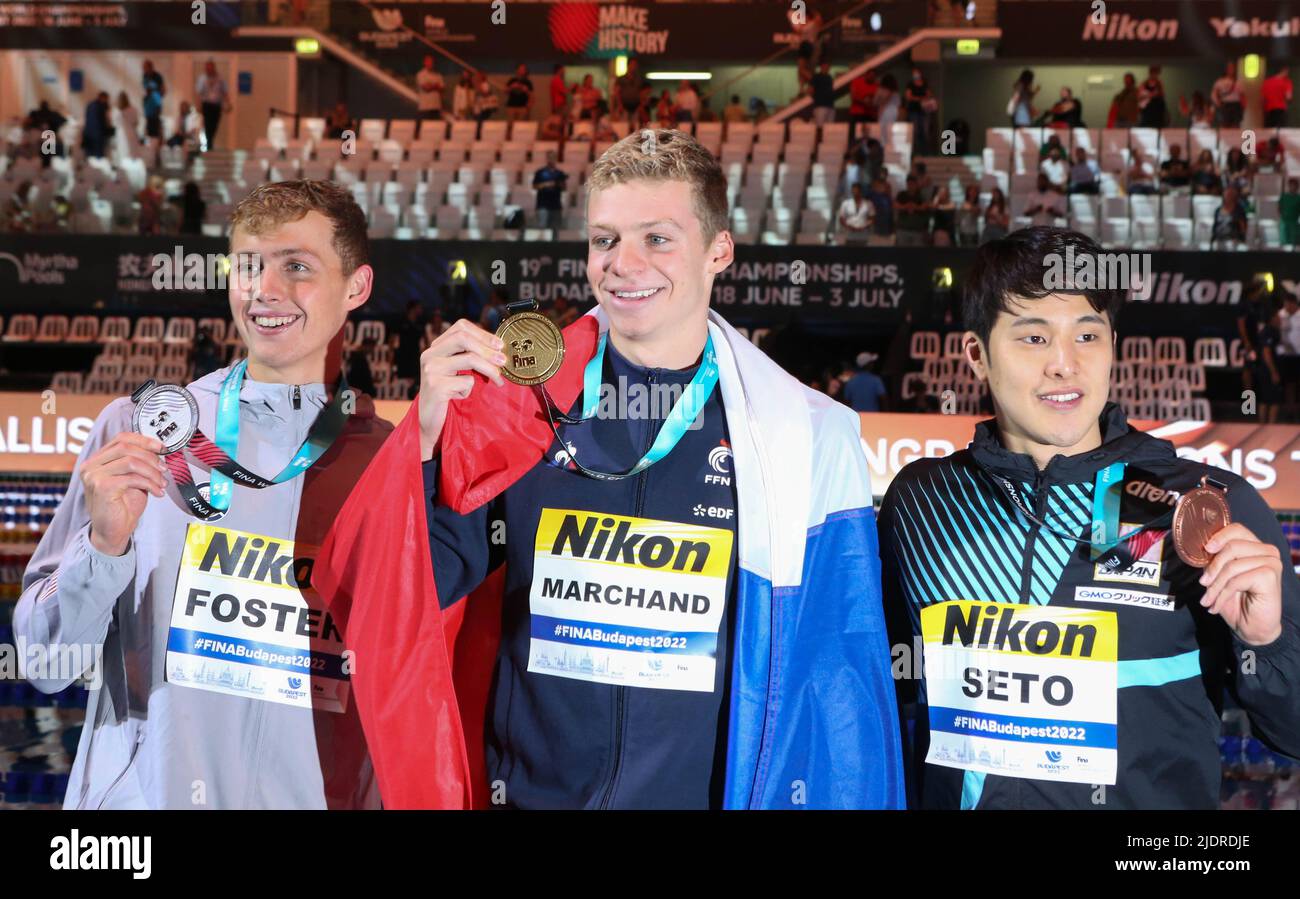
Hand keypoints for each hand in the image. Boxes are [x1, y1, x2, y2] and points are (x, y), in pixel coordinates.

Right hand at [82, 432, 166, 556]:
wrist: (113, 531)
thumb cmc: (122, 506)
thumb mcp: (133, 479)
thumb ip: (139, 463)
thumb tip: (159, 451)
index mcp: (98, 460)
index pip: (121, 438)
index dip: (144, 440)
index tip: (161, 447)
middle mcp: (92, 465)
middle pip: (126, 447)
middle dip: (151, 457)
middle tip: (164, 469)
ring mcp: (94, 475)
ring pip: (130, 461)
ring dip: (152, 472)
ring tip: (161, 483)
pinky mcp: (102, 487)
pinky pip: (132, 478)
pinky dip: (149, 483)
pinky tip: (157, 492)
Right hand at [417, 319, 505, 460]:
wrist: (431, 421)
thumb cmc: (448, 394)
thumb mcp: (457, 370)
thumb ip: (470, 356)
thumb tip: (499, 348)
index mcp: (436, 347)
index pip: (460, 327)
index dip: (483, 333)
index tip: (500, 345)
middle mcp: (430, 354)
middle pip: (464, 338)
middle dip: (488, 348)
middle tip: (504, 361)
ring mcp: (431, 370)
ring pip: (469, 358)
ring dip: (489, 370)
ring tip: (498, 381)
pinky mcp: (435, 386)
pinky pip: (465, 382)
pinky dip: (470, 389)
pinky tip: (461, 396)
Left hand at [1198, 522, 1285, 645]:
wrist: (1252, 628)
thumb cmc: (1236, 601)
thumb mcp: (1219, 576)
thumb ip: (1214, 559)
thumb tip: (1202, 548)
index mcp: (1255, 546)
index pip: (1236, 529)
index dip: (1218, 537)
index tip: (1205, 550)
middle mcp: (1267, 551)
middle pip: (1231, 546)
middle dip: (1212, 568)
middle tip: (1203, 584)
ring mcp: (1272, 562)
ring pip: (1232, 565)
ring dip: (1215, 586)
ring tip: (1208, 600)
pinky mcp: (1270, 576)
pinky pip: (1237, 580)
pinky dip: (1222, 594)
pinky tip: (1216, 606)